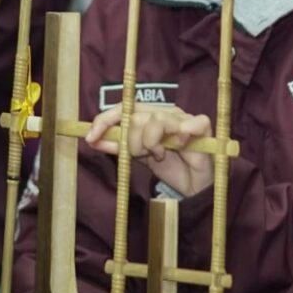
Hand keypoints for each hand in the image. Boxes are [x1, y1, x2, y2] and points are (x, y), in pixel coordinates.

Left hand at [84, 103, 213, 196]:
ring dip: (153, 143)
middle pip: (136, 117)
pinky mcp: (201, 126)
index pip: (123, 108)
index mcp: (149, 115)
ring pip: (157, 120)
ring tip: (160, 154)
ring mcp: (184, 117)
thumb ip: (117, 147)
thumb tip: (92, 140)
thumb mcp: (138, 157)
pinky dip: (181, 135)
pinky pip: (189, 123)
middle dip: (132, 143)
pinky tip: (180, 146)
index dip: (104, 120)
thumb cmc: (169, 166)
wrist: (194, 185)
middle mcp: (165, 112)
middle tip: (142, 155)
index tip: (90, 138)